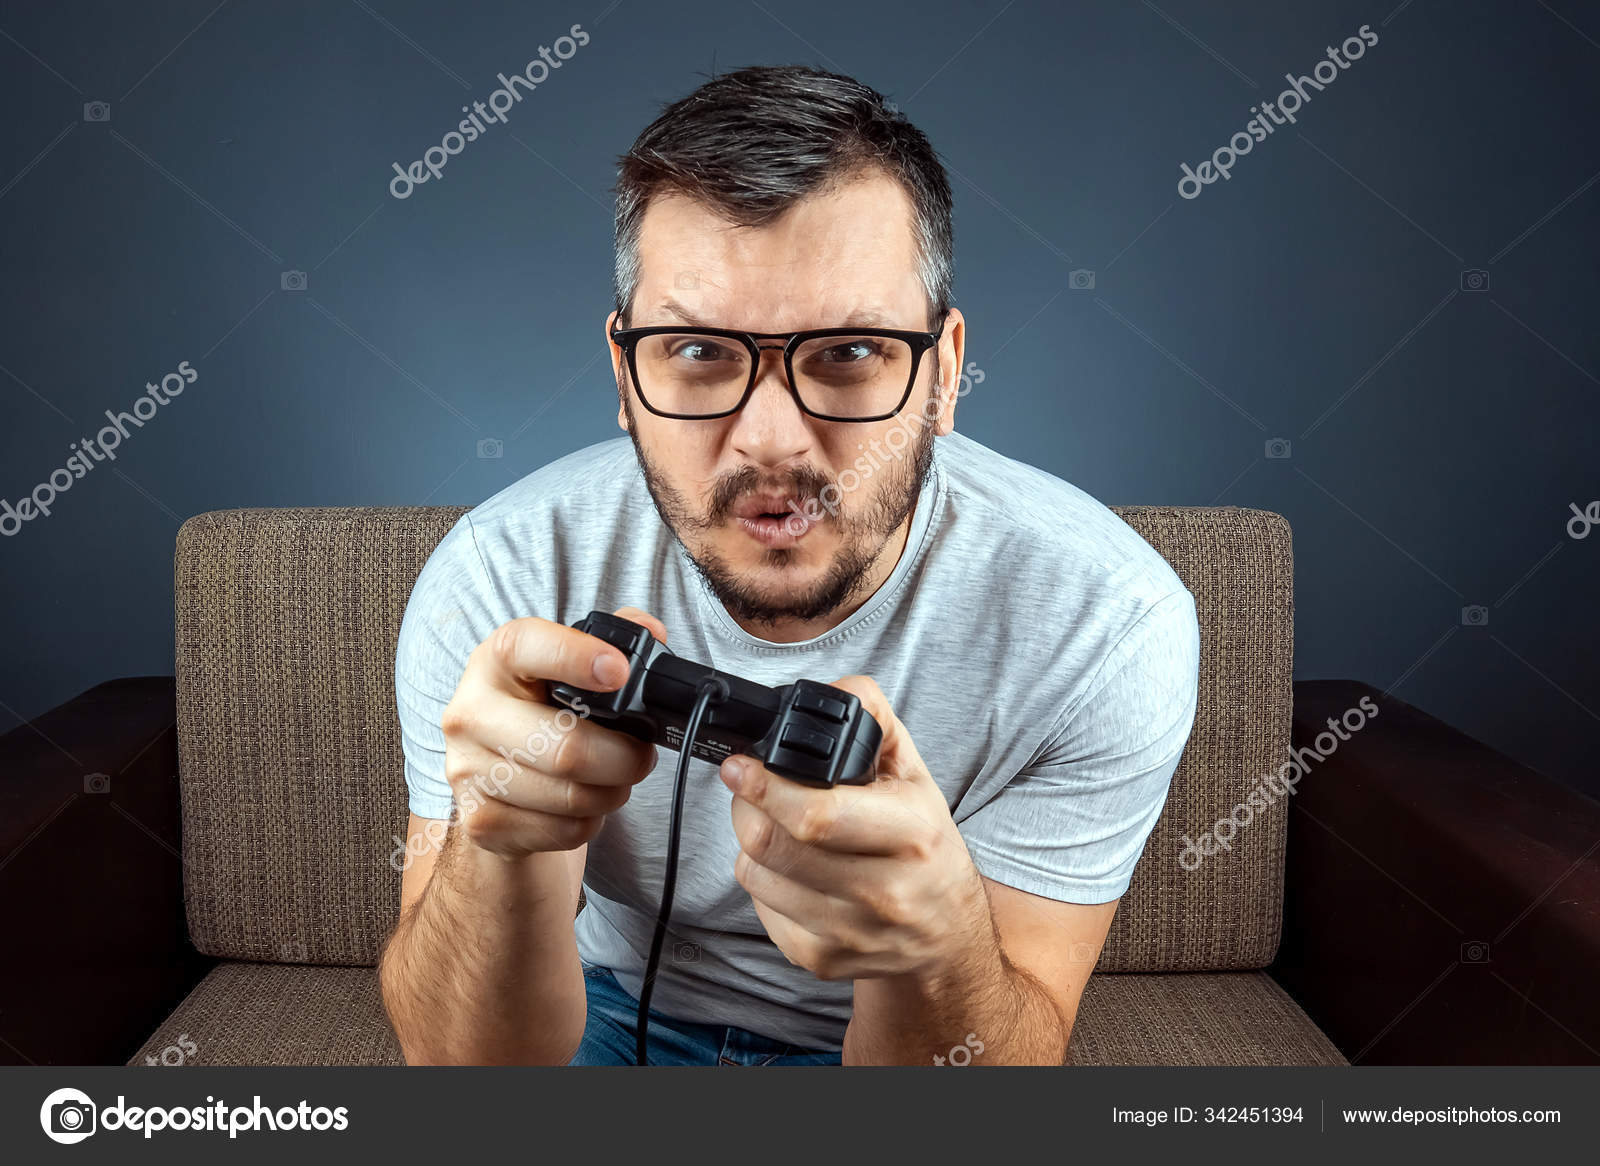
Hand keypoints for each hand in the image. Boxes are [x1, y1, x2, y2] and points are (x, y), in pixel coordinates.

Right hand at [440, 606, 663, 857]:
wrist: (490, 776)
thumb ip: (612, 637)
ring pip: (570, 795)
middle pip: (565, 747)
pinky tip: (586, 803)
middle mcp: (472, 712)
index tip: (620, 672)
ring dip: (613, 791)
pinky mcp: (481, 819)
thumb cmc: (538, 711)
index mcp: (496, 661)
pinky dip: (591, 820)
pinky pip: (562, 829)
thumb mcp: (565, 666)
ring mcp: (468, 769)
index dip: (577, 657)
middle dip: (624, 757)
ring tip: (617, 778)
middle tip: (642, 755)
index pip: (528, 646)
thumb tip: (653, 632)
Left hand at [720, 676, 990, 980]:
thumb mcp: (914, 773)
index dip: (766, 786)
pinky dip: (763, 882)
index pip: (818, 815)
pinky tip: (790, 869)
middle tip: (748, 786)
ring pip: (757, 875)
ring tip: (774, 824)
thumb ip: (874, 719)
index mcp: (912, 834)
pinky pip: (760, 909)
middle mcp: (887, 891)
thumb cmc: (924, 844)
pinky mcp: (822, 961)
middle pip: (774, 845)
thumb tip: (831, 691)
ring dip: (750, 841)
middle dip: (747, 806)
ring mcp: (852, 933)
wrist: (949, 933)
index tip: (739, 765)